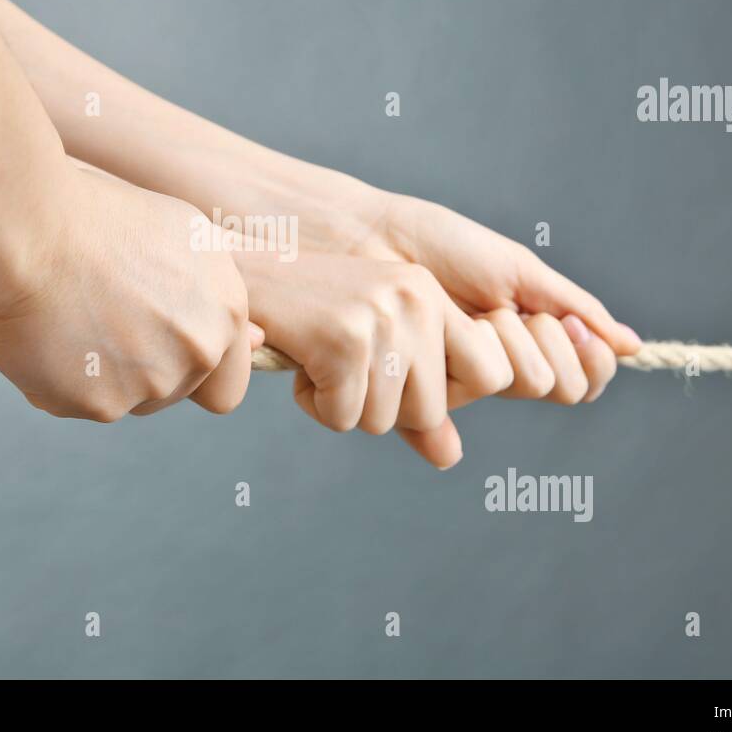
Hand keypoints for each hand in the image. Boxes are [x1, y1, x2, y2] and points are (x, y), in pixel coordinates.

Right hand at [0, 166, 253, 421]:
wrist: (29, 228)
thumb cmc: (98, 215)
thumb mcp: (182, 235)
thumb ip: (218, 293)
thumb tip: (259, 341)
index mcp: (226, 311)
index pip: (227, 387)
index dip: (194, 374)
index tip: (161, 350)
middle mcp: (198, 352)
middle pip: (171, 394)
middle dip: (142, 369)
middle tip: (100, 315)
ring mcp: (150, 383)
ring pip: (123, 400)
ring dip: (99, 374)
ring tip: (70, 315)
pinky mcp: (98, 404)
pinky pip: (76, 404)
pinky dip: (57, 379)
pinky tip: (44, 332)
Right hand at [237, 252, 514, 468]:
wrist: (238, 274)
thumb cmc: (308, 313)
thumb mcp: (374, 339)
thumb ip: (417, 391)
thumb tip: (451, 457)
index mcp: (432, 295)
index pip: (493, 374)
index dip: (451, 395)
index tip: (406, 379)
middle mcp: (417, 300)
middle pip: (430, 412)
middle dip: (383, 407)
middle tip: (349, 366)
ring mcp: (381, 317)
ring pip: (384, 420)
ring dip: (344, 405)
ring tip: (323, 358)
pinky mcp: (344, 339)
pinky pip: (344, 418)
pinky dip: (316, 404)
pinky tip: (304, 364)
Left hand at [305, 188, 639, 378]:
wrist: (373, 240)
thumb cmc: (440, 245)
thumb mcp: (518, 270)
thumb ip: (573, 308)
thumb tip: (634, 347)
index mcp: (525, 342)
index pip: (583, 379)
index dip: (588, 360)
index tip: (562, 322)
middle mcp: (499, 370)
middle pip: (558, 386)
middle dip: (539, 339)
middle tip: (502, 310)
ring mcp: (463, 384)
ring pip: (522, 387)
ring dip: (504, 338)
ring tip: (468, 311)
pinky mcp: (423, 393)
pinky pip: (468, 397)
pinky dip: (471, 356)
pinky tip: (452, 331)